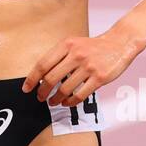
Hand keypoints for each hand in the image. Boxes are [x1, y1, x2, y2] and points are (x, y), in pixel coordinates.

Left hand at [21, 33, 135, 106]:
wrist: (119, 43)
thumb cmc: (92, 46)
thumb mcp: (73, 44)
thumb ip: (58, 57)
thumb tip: (40, 76)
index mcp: (66, 45)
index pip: (43, 64)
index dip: (32, 78)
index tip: (26, 88)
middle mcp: (76, 55)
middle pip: (51, 79)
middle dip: (42, 92)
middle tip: (40, 97)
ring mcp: (89, 67)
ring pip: (65, 89)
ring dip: (56, 99)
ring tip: (53, 102)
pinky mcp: (100, 78)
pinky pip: (80, 95)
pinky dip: (70, 102)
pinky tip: (67, 103)